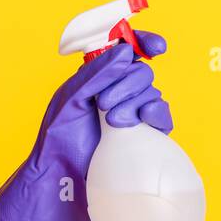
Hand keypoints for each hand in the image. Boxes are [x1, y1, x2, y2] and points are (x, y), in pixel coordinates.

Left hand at [0, 31, 171, 220]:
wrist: (63, 178)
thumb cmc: (58, 137)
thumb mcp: (71, 97)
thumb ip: (97, 72)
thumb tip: (126, 50)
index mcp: (97, 77)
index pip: (127, 50)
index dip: (144, 42)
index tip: (155, 47)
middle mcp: (117, 92)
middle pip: (141, 71)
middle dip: (127, 84)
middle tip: (104, 104)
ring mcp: (132, 114)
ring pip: (152, 93)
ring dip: (136, 102)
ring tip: (114, 122)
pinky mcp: (144, 137)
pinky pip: (162, 117)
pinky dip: (156, 115)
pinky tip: (143, 124)